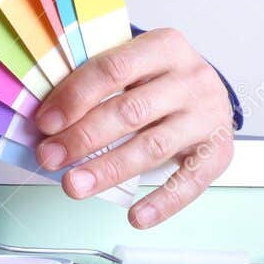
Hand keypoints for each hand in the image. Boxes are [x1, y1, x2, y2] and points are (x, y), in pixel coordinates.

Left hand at [33, 28, 234, 228]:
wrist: (207, 92)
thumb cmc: (155, 80)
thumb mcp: (130, 67)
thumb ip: (93, 84)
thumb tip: (45, 122)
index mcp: (163, 46)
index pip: (112, 69)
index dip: (74, 97)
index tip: (45, 123)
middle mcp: (191, 79)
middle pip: (129, 111)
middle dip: (82, 138)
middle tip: (50, 158)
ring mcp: (209, 115)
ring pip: (153, 146)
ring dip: (109, 170)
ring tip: (74, 185)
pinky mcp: (218, 150)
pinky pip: (190, 181)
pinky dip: (162, 202)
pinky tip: (135, 217)